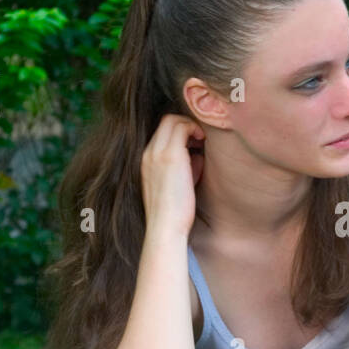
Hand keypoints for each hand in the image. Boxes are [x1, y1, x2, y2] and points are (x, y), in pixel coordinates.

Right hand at [141, 113, 204, 238]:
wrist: (165, 227)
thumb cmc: (174, 212)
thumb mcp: (174, 184)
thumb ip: (183, 167)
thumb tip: (198, 155)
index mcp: (146, 160)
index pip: (161, 130)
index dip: (179, 129)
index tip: (194, 142)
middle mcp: (148, 153)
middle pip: (166, 120)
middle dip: (186, 123)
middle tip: (200, 138)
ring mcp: (157, 153)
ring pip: (173, 120)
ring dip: (191, 126)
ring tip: (202, 140)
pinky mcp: (170, 156)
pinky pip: (182, 127)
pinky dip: (194, 129)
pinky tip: (203, 141)